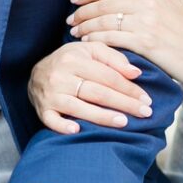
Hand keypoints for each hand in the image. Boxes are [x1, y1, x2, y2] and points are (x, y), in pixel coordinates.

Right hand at [28, 40, 150, 132]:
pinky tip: (78, 131)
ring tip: (124, 122)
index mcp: (74, 59)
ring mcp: (50, 94)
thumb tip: (136, 73)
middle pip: (97, 92)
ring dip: (102, 117)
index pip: (107, 76)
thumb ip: (113, 57)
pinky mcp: (42, 110)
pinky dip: (63, 126)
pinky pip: (52, 120)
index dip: (129, 88)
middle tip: (145, 113)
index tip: (146, 99)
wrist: (35, 73)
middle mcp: (60, 76)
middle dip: (124, 103)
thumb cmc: (69, 61)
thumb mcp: (90, 51)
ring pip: (79, 108)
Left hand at [69, 0, 182, 89]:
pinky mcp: (145, 43)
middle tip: (70, 19)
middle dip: (82, 12)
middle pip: (104, 4)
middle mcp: (149, 3)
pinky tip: (87, 43)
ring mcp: (147, 23)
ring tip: (75, 32)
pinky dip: (96, 40)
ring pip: (105, 21)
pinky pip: (112, 38)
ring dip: (85, 27)